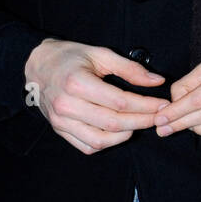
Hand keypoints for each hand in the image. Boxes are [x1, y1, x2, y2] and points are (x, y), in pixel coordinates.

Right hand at [25, 39, 167, 154]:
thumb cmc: (70, 57)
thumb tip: (157, 81)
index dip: (146, 106)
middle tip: (159, 116)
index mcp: (77, 83)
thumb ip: (129, 68)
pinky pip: (87, 146)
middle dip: (142, 122)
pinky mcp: (60, 130)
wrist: (38, 66)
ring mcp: (61, 121)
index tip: (162, 104)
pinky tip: (119, 132)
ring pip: (100, 140)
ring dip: (126, 135)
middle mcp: (67, 105)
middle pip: (113, 123)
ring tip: (140, 124)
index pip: (120, 102)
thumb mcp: (100, 54)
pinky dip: (107, 144)